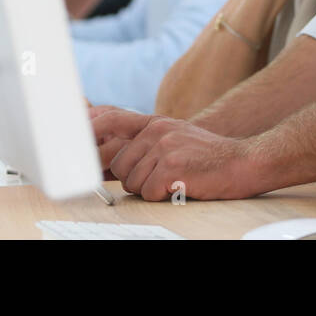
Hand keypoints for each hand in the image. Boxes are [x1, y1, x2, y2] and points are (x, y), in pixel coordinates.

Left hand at [90, 108, 266, 200]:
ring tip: (173, 181)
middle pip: (117, 163)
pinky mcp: (172, 166)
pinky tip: (180, 186)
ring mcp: (164, 147)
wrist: (243, 162)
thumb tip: (113, 159)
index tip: (71, 132)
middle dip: (132, 178)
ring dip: (149, 188)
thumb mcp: (175, 138)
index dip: (89, 127)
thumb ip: (146, 142)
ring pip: (131, 181)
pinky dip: (162, 196)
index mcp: (155, 122)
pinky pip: (148, 192)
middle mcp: (156, 130)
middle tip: (158, 178)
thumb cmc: (208, 157)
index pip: (111, 118)